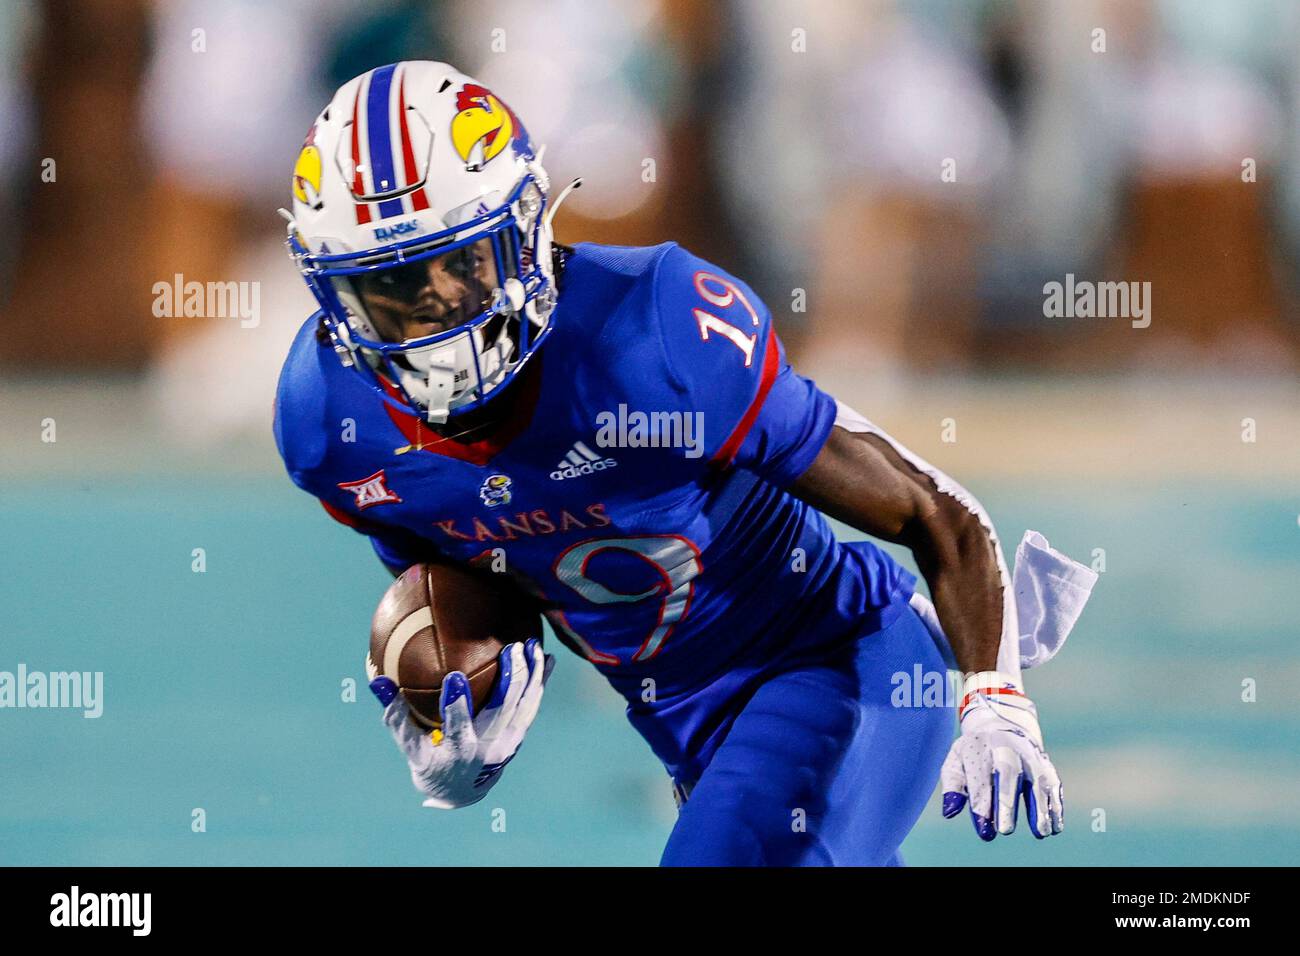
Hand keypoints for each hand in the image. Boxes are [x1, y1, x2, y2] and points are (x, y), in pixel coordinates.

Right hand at [368, 639, 553, 808]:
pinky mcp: (517, 737)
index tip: (454, 677)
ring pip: (523, 707)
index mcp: (457, 752)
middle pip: (502, 712)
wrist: (461, 793)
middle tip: (511, 648)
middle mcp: (486, 749)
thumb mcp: (409, 746)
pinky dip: (539, 683)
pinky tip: (546, 658)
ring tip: (534, 645)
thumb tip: (375, 678)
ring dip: (531, 675)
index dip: (457, 705)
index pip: (457, 728)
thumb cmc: (429, 763)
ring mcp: (506, 744)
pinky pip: (531, 706)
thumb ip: (395, 715)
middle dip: (510, 680)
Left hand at [940, 671, 1063, 839]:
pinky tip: (1055, 827)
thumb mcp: (956, 762)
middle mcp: (1007, 751)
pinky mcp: (1047, 767)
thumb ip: (953, 787)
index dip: (982, 807)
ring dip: (1040, 808)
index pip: (980, 780)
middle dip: (1007, 804)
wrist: (1002, 725)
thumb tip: (949, 813)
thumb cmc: (975, 752)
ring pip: (1037, 781)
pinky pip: (1054, 785)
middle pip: (1008, 776)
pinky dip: (1056, 806)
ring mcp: (1030, 757)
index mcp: (980, 749)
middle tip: (1005, 830)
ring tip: (1041, 832)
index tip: (985, 832)